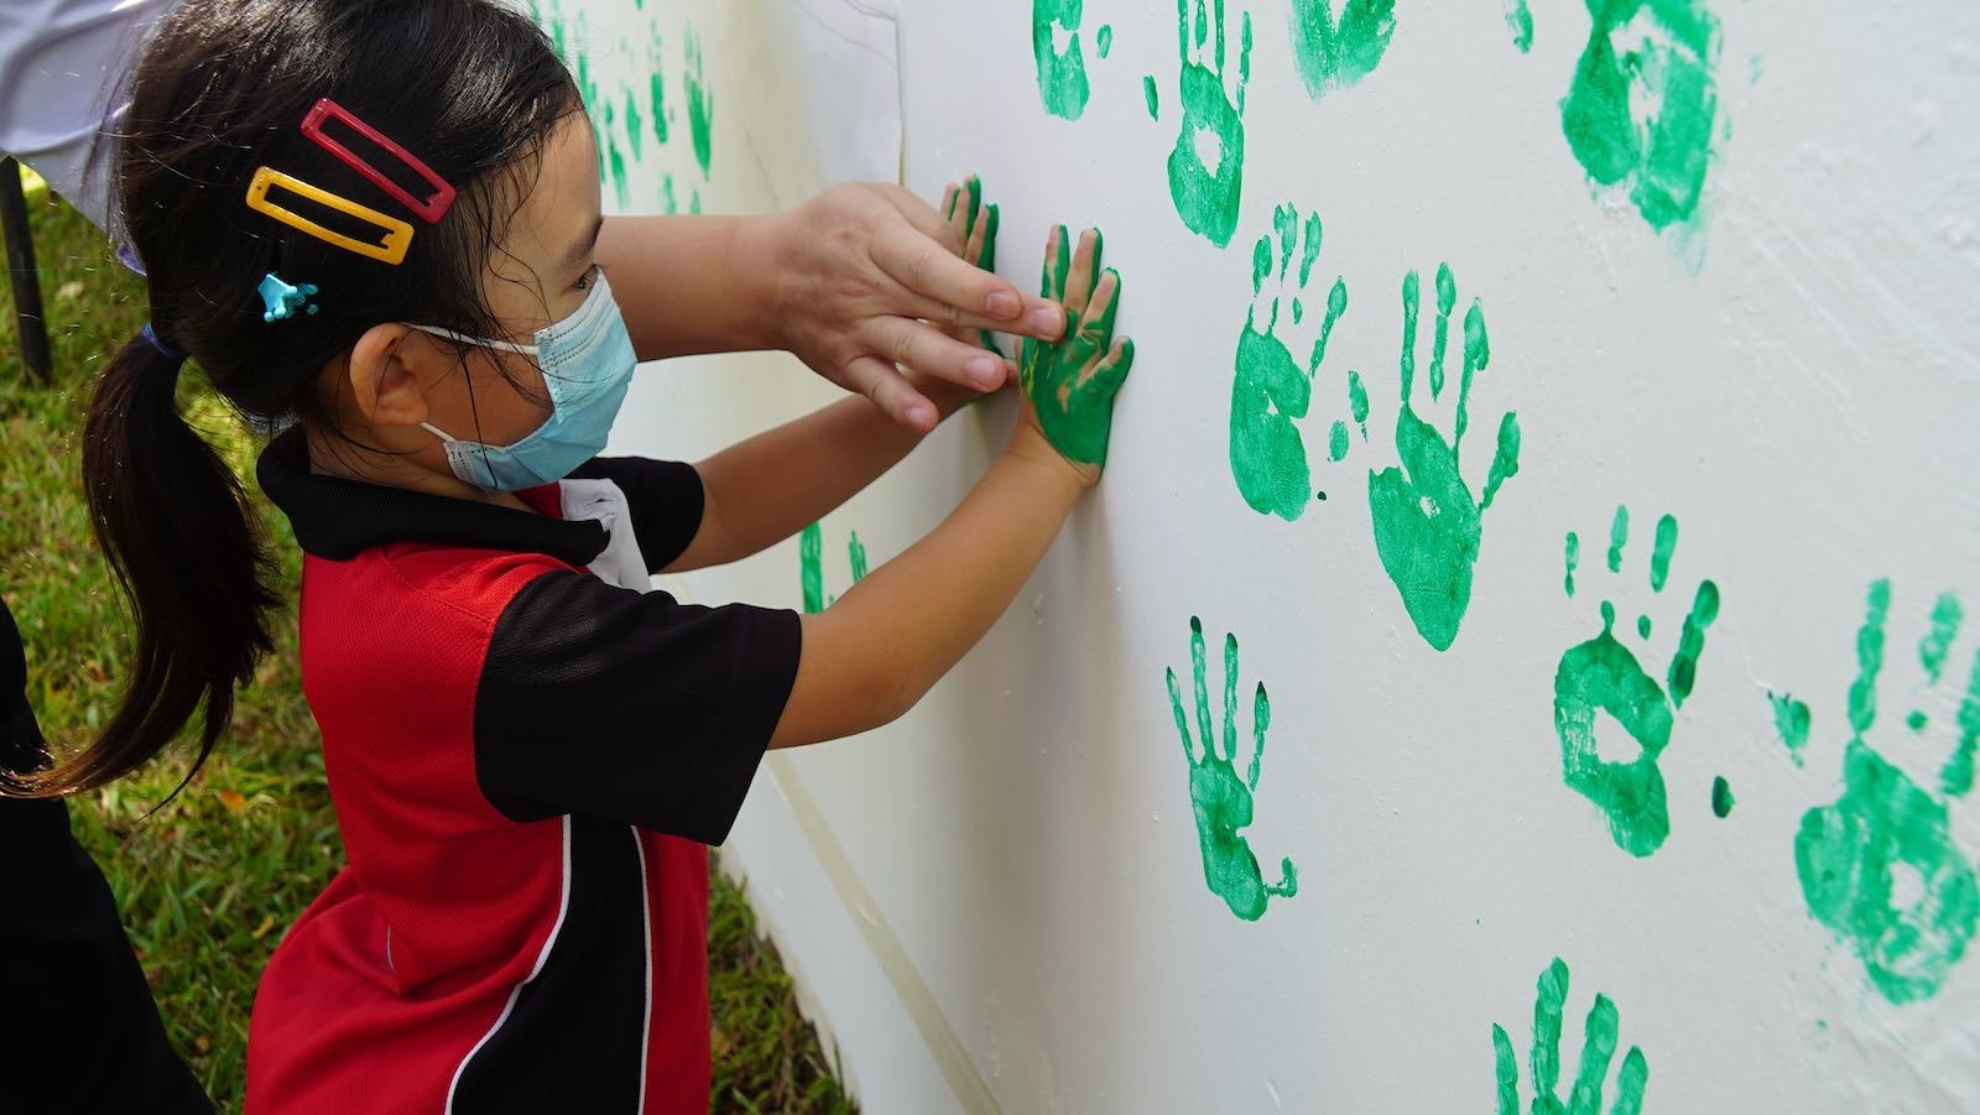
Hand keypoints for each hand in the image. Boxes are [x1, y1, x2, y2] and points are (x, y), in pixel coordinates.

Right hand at [754, 182, 1067, 433]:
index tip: (1016, 300)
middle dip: (997, 322)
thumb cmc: (835, 229)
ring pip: (909, 348)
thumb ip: (930, 228)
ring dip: (953, 364)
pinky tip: (926, 419)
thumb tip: (979, 261)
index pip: (932, 264)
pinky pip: (874, 386)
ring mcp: (855, 329)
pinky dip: (898, 404)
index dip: (974, 284)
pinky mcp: (846, 364)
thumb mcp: (877, 201)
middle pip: (937, 305)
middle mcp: (866, 286)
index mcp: (878, 239)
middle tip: (1049, 332)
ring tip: (994, 376)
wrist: (765, 274)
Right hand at [1016, 225, 1134, 487]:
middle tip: (1089, 233)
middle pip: (1064, 303)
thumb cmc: (1045, 415)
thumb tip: (1039, 304)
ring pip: (1085, 335)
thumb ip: (1038, 335)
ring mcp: (1071, 377)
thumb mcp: (1033, 368)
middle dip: (1076, 266)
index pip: (1043, 293)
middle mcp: (1054, 354)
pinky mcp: (1089, 401)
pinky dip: (1116, 362)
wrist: (1045, 460)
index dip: (1050, 261)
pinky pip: (1104, 379)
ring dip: (1099, 306)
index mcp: (1040, 344)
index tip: (1057, 229)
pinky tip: (1128, 344)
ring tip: (1112, 278)